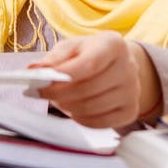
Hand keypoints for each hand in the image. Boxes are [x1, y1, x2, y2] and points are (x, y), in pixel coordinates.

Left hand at [29, 32, 161, 128]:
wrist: (118, 64)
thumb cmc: (90, 54)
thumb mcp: (72, 48)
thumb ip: (54, 59)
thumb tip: (33, 71)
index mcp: (114, 45)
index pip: (89, 64)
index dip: (63, 76)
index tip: (40, 83)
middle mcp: (128, 67)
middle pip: (89, 89)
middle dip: (60, 94)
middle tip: (43, 94)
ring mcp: (133, 91)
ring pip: (92, 108)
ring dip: (68, 107)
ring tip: (58, 100)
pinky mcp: (131, 111)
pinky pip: (99, 123)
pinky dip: (80, 119)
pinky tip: (73, 109)